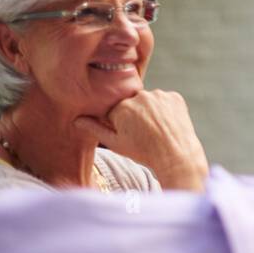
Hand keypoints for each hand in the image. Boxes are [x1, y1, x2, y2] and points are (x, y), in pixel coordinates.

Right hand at [74, 89, 208, 190]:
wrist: (177, 157)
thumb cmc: (144, 153)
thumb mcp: (116, 144)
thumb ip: (95, 129)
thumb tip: (76, 120)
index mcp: (121, 107)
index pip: (114, 110)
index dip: (120, 124)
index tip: (129, 135)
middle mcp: (140, 97)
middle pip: (131, 103)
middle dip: (134, 115)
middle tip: (144, 133)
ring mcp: (159, 95)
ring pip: (148, 100)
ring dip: (150, 110)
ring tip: (156, 130)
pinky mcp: (175, 96)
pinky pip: (165, 100)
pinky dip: (165, 109)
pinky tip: (167, 124)